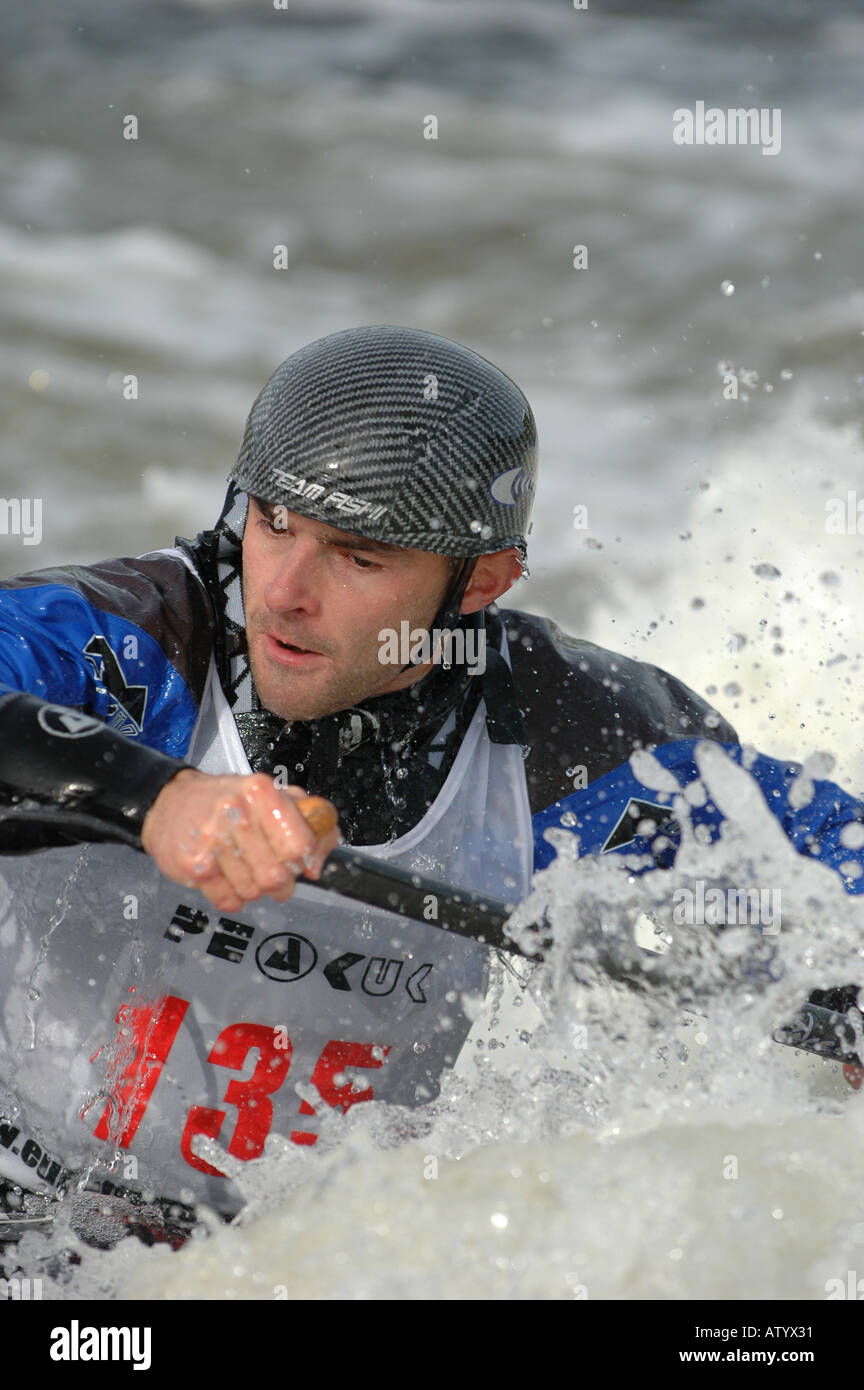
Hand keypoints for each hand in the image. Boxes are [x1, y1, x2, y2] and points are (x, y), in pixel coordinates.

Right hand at [140, 768, 340, 912]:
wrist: (168, 803)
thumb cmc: (227, 801)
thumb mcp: (272, 796)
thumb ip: (308, 820)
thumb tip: (319, 861)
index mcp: (262, 792)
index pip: (300, 845)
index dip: (304, 860)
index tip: (299, 860)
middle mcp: (237, 813)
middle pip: (277, 876)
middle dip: (280, 882)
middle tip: (272, 872)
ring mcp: (213, 841)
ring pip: (254, 892)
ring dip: (253, 888)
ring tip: (242, 868)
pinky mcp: (195, 866)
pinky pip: (229, 902)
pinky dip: (232, 897)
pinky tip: (225, 876)